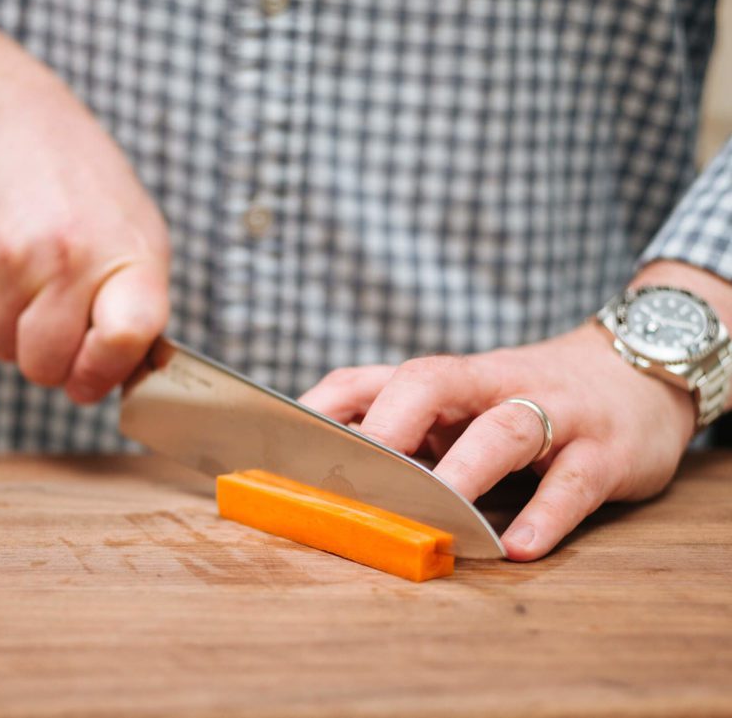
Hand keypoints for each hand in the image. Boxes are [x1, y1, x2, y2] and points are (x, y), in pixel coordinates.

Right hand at [0, 77, 169, 403]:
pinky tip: (5, 265)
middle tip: (60, 324)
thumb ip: (137, 311)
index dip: (103, 373)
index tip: (93, 374)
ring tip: (33, 282)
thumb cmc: (86, 189)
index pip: (121, 341)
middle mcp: (65, 257)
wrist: (14, 123)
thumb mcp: (139, 237)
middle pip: (46, 366)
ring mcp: (7, 256)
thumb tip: (129, 379)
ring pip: (4, 349)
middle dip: (53, 361)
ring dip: (17, 332)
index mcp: (125, 255)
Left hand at [299, 323, 695, 559]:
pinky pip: (572, 481)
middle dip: (389, 424)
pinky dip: (545, 515)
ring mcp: (550, 412)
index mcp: (444, 379)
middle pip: (431, 381)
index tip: (283, 447)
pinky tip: (519, 547)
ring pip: (503, 429)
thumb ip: (403, 426)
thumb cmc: (523, 397)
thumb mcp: (460, 402)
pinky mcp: (603, 451)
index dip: (323, 409)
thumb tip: (323, 468)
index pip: (369, 378)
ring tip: (438, 512)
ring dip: (465, 470)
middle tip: (357, 474)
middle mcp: (491, 384)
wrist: (635, 372)